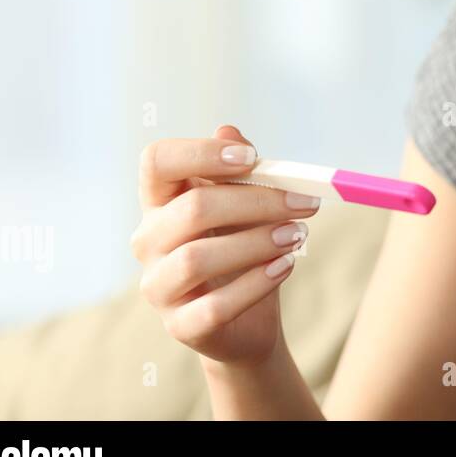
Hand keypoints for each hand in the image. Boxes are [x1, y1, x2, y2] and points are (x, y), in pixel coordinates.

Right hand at [131, 124, 318, 366]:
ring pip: (197, 258)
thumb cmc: (245, 250)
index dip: (201, 153)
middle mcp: (149, 241)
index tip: (253, 157)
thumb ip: (241, 172)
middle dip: (257, 201)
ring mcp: (159, 286)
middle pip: (192, 208)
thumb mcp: (249, 207)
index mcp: (161, 202)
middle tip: (306, 201)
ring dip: (257, 242)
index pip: (157, 161)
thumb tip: (230, 130)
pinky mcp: (180, 326)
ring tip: (299, 235)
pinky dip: (257, 283)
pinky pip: (215, 306)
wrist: (249, 321)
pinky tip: (286, 266)